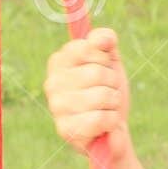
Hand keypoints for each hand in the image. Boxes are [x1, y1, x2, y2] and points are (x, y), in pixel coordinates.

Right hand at [44, 26, 131, 154]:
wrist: (114, 128)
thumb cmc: (109, 90)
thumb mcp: (111, 61)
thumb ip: (106, 41)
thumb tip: (103, 38)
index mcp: (60, 61)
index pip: (88, 47)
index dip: (105, 59)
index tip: (104, 68)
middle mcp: (52, 82)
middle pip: (98, 73)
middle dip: (113, 84)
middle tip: (107, 93)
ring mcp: (56, 106)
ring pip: (102, 96)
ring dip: (114, 103)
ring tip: (106, 108)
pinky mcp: (65, 130)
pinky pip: (100, 119)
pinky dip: (112, 122)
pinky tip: (105, 125)